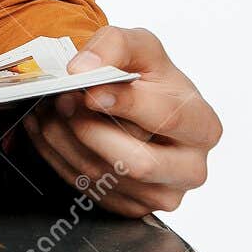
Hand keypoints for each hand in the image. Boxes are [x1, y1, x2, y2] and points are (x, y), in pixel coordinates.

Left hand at [21, 26, 221, 216]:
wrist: (136, 102)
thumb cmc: (147, 76)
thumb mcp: (138, 45)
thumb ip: (115, 45)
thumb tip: (85, 69)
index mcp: (202, 126)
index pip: (167, 118)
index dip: (124, 103)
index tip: (89, 90)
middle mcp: (190, 167)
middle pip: (135, 162)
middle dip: (88, 128)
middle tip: (59, 100)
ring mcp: (161, 193)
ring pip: (102, 176)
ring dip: (63, 140)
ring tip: (48, 109)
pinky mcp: (130, 206)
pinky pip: (85, 187)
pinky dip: (58, 155)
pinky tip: (51, 128)